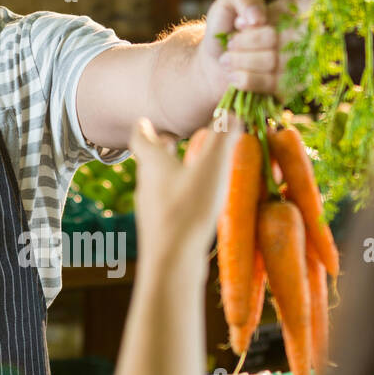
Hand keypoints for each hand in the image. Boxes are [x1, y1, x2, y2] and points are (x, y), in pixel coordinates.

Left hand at [130, 114, 241, 272]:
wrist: (171, 260)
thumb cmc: (189, 208)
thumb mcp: (213, 166)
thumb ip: (223, 137)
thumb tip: (232, 114)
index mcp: (153, 163)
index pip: (141, 138)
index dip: (144, 128)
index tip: (144, 121)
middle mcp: (146, 185)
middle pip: (149, 161)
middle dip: (161, 148)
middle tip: (170, 140)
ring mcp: (149, 210)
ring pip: (157, 185)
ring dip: (169, 174)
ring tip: (187, 171)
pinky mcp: (158, 231)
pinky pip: (166, 207)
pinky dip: (176, 198)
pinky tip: (192, 206)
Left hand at [196, 0, 311, 101]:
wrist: (218, 59)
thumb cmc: (227, 23)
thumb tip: (258, 18)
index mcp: (300, 3)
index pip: (298, 9)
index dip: (266, 18)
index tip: (238, 23)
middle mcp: (309, 31)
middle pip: (279, 37)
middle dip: (247, 42)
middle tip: (229, 44)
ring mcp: (304, 61)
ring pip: (274, 61)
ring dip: (243, 61)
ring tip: (227, 59)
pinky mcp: (294, 86)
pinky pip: (275, 85)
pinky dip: (249, 80)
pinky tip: (234, 76)